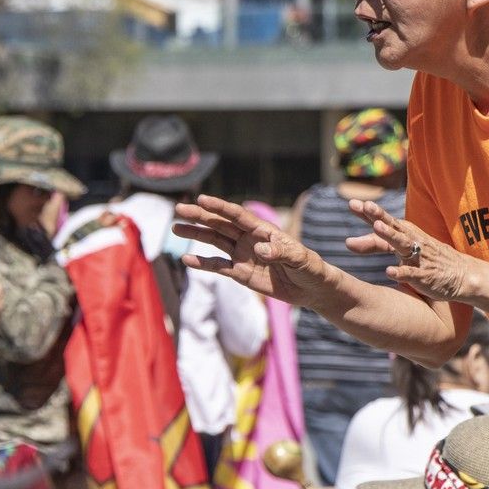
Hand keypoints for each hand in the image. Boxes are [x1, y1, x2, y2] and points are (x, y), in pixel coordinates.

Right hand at [173, 194, 331, 305]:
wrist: (312, 289)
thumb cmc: (311, 267)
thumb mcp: (300, 259)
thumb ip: (280, 252)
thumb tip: (259, 248)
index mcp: (263, 230)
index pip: (238, 215)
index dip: (220, 207)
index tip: (201, 200)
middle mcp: (249, 239)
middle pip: (220, 224)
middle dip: (200, 217)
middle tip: (179, 209)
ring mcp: (243, 255)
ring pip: (215, 241)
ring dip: (196, 234)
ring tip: (176, 228)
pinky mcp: (240, 273)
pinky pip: (218, 266)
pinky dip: (202, 263)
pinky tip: (186, 259)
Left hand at [347, 199, 468, 299]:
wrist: (462, 276)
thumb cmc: (426, 258)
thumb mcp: (400, 247)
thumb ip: (375, 244)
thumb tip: (348, 242)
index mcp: (405, 234)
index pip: (384, 221)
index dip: (369, 213)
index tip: (352, 203)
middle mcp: (412, 242)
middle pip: (394, 226)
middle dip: (380, 216)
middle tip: (366, 205)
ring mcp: (419, 258)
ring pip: (404, 245)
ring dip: (391, 235)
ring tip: (377, 227)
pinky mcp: (426, 276)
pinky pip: (412, 274)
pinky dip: (401, 272)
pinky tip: (388, 272)